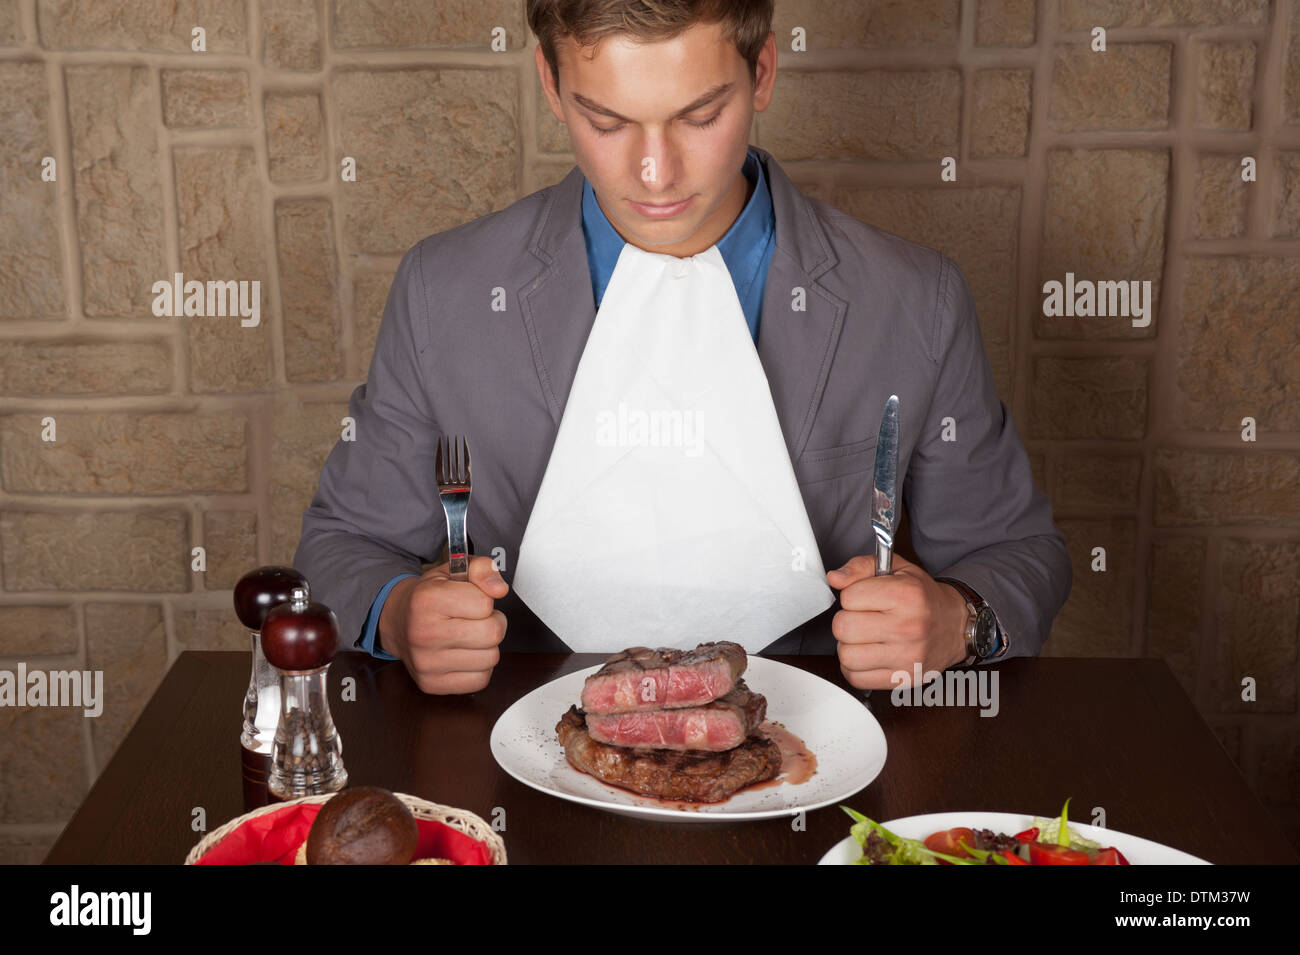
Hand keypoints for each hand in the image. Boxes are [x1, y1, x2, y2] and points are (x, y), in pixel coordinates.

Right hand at [377, 555, 508, 694]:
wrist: (397, 622)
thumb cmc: (429, 597)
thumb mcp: (453, 571)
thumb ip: (482, 569)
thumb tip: (499, 589)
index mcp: (427, 600)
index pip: (485, 603)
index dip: (484, 599)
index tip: (471, 600)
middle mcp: (423, 633)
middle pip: (492, 634)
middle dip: (493, 623)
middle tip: (478, 619)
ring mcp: (426, 663)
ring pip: (490, 658)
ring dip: (487, 646)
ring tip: (470, 636)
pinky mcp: (431, 684)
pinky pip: (481, 680)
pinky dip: (479, 667)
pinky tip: (465, 654)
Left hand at [826, 553, 969, 690]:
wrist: (955, 626)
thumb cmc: (923, 597)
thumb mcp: (896, 568)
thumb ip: (861, 567)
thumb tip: (835, 578)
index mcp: (907, 595)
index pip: (849, 597)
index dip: (850, 596)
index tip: (863, 598)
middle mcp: (909, 627)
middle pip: (844, 628)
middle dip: (846, 621)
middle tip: (860, 619)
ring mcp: (908, 657)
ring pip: (847, 656)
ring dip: (848, 646)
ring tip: (863, 638)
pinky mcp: (904, 679)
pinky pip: (857, 678)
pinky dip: (854, 668)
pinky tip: (866, 655)